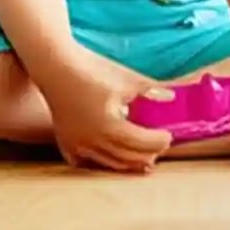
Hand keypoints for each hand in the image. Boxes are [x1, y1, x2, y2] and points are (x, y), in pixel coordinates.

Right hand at [51, 68, 173, 173]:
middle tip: (160, 147)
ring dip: (128, 162)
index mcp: (111, 127)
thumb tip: (172, 98)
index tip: (169, 136)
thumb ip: (152, 91)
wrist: (56, 66)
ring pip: (109, 164)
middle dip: (147, 154)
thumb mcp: (128, 79)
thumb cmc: (93, 69)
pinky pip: (87, 162)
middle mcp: (93, 142)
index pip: (142, 144)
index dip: (159, 142)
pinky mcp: (66, 143)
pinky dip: (103, 162)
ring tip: (143, 157)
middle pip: (128, 157)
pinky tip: (112, 157)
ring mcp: (77, 145)